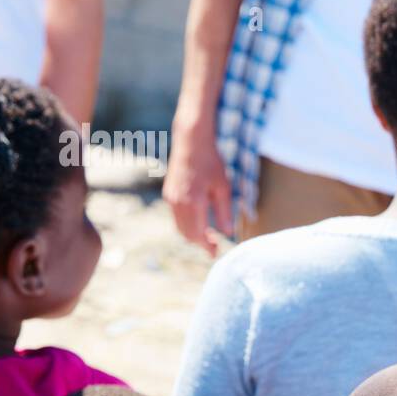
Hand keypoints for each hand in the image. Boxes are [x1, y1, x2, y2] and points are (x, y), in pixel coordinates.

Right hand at [163, 117, 232, 256]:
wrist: (191, 142)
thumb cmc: (211, 162)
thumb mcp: (223, 187)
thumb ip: (225, 212)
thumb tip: (227, 233)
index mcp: (193, 203)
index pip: (198, 234)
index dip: (207, 247)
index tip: (216, 253)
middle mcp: (178, 203)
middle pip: (186, 234)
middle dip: (200, 243)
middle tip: (215, 246)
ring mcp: (171, 198)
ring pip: (179, 227)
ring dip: (192, 235)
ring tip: (208, 236)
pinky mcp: (169, 193)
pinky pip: (176, 217)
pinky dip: (186, 224)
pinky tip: (199, 222)